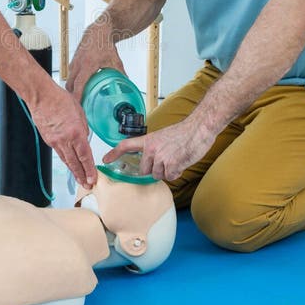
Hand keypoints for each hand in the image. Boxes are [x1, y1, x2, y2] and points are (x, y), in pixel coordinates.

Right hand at [29, 82, 96, 188]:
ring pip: (66, 160)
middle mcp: (65, 140)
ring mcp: (55, 141)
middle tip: (88, 185)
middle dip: (82, 176)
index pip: (85, 156)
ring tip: (80, 180)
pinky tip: (70, 164)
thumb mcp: (80, 113)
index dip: (90, 170)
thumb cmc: (60, 99)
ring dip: (74, 171)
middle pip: (75, 163)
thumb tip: (84, 138)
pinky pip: (59, 153)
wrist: (42, 96)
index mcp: (76, 133)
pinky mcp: (48, 140)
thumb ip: (83, 129)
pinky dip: (66, 160)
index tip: (93, 179)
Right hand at [66, 22, 125, 100]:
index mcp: (88, 64)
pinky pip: (70, 74)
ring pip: (69, 80)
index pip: (80, 84)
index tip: (77, 106)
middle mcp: (78, 64)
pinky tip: (79, 86)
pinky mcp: (73, 61)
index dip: (77, 96)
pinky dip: (72, 81)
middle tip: (78, 106)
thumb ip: (120, 72)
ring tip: (78, 98)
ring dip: (72, 89)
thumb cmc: (104, 43)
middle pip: (70, 85)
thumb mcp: (115, 60)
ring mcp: (74, 62)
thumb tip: (126, 83)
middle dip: (72, 96)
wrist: (98, 31)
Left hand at [102, 116, 216, 182]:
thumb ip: (155, 148)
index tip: (105, 160)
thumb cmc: (185, 132)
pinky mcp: (171, 164)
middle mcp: (151, 149)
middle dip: (155, 169)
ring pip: (158, 175)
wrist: (199, 128)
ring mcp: (160, 157)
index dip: (114, 153)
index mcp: (148, 140)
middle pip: (145, 170)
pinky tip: (182, 161)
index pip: (126, 145)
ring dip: (168, 171)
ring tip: (177, 158)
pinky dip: (177, 172)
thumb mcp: (164, 137)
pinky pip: (170, 177)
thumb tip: (152, 162)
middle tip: (168, 159)